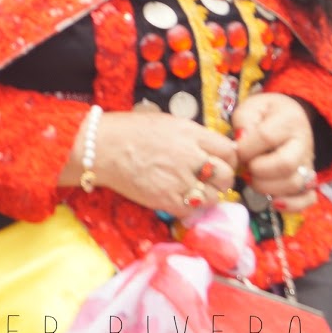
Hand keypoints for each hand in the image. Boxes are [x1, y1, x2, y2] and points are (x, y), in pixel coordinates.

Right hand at [82, 111, 238, 218]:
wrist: (102, 148)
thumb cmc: (129, 131)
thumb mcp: (168, 122)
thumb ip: (193, 135)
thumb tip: (212, 148)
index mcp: (191, 133)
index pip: (229, 150)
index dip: (228, 158)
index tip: (221, 162)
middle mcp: (190, 156)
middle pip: (226, 175)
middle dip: (222, 179)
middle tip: (211, 180)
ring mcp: (179, 180)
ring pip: (213, 197)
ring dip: (207, 196)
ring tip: (193, 191)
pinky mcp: (166, 199)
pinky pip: (192, 210)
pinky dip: (189, 208)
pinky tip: (179, 199)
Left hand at [232, 92, 317, 212]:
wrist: (291, 116)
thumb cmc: (266, 113)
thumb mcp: (252, 107)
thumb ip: (243, 121)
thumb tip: (241, 143)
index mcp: (289, 121)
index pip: (266, 137)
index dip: (246, 149)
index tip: (236, 152)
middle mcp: (303, 143)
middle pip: (285, 165)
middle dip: (258, 171)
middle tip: (246, 167)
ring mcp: (308, 164)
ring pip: (295, 184)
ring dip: (268, 188)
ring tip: (254, 179)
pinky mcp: (309, 180)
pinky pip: (308, 198)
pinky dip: (292, 205)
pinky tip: (274, 202)